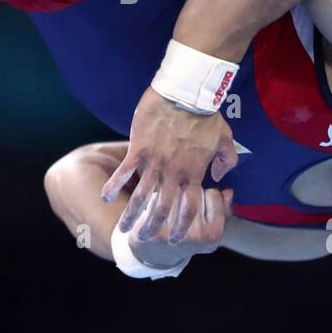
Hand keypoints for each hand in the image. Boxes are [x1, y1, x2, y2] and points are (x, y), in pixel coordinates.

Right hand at [102, 86, 238, 243]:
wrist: (186, 92)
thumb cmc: (206, 114)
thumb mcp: (226, 138)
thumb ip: (226, 160)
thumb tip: (218, 176)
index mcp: (194, 173)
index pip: (188, 209)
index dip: (182, 226)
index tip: (175, 239)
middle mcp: (173, 173)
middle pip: (162, 209)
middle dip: (153, 228)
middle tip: (144, 240)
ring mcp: (154, 163)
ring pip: (141, 196)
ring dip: (132, 214)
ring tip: (124, 227)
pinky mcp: (139, 149)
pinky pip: (124, 172)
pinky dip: (114, 186)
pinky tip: (105, 197)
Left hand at [129, 188, 233, 267]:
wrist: (159, 255)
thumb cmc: (189, 235)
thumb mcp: (212, 227)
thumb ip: (224, 209)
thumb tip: (228, 191)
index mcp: (213, 234)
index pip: (213, 194)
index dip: (205, 193)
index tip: (200, 201)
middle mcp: (195, 235)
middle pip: (194, 192)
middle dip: (188, 190)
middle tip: (183, 199)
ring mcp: (174, 233)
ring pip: (175, 192)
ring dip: (172, 191)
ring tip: (170, 201)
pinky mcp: (154, 229)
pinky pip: (158, 198)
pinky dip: (156, 196)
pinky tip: (156, 205)